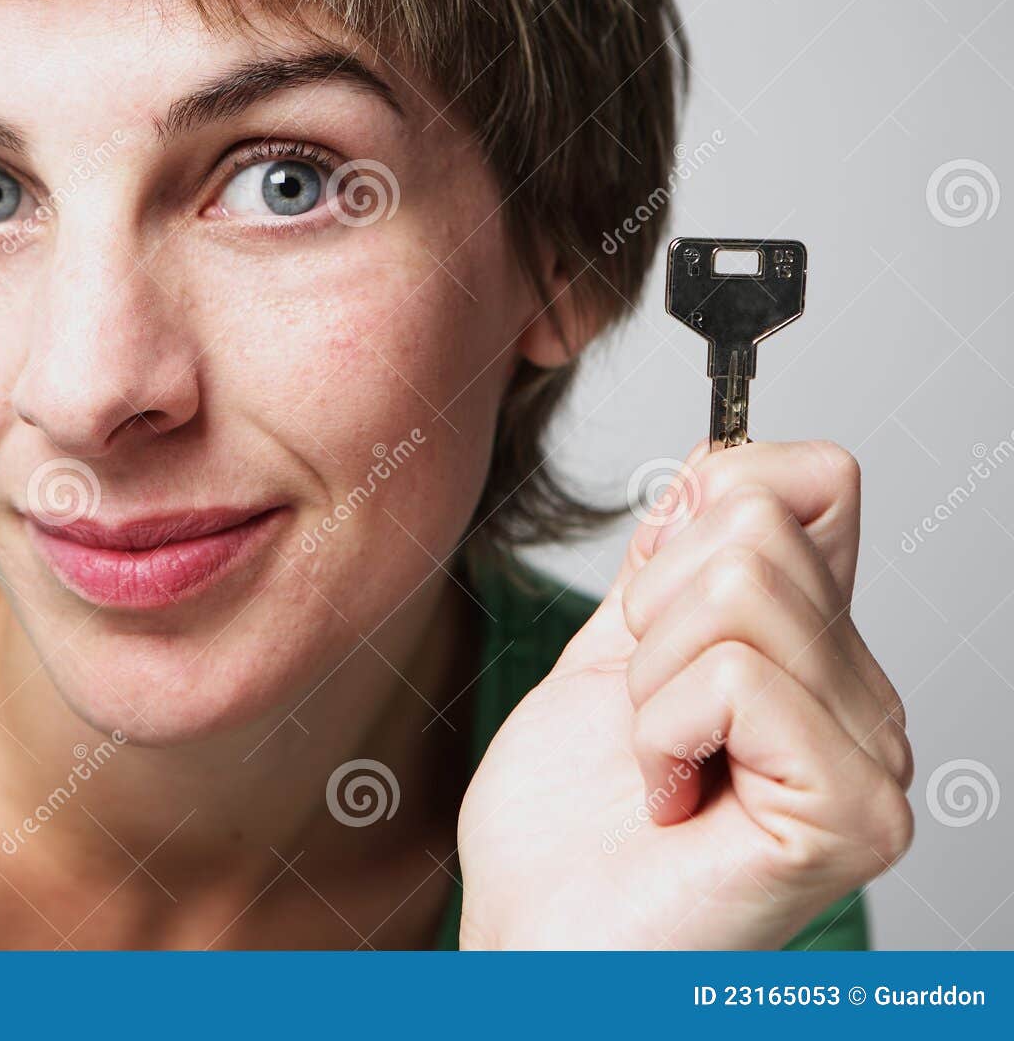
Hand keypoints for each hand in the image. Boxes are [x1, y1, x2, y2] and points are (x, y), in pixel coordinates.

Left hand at [456, 440, 912, 948]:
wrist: (536, 941)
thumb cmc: (563, 829)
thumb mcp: (605, 656)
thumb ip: (667, 565)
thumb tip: (720, 466)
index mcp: (812, 653)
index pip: (810, 480)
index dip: (707, 507)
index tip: (647, 608)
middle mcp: (864, 700)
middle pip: (757, 524)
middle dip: (652, 611)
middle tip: (645, 715)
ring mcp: (871, 759)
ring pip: (740, 589)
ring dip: (651, 679)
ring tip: (657, 762)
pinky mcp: (852, 813)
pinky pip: (736, 676)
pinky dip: (661, 730)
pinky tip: (667, 799)